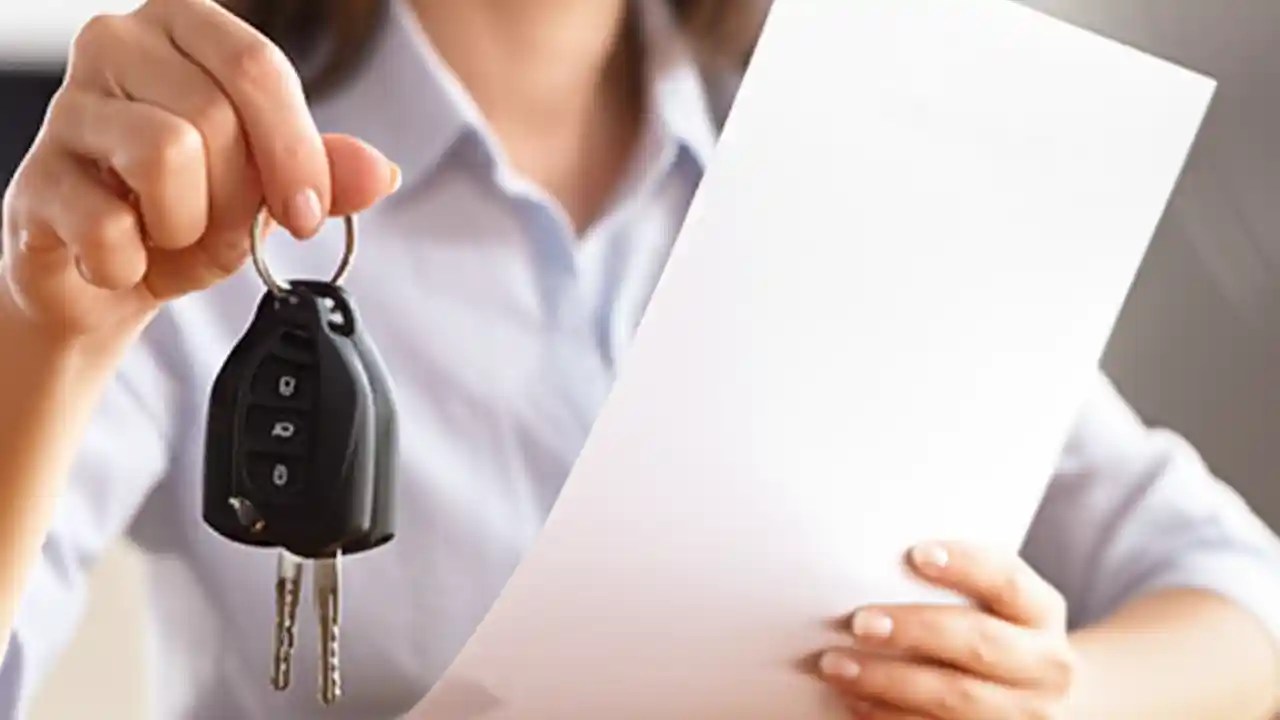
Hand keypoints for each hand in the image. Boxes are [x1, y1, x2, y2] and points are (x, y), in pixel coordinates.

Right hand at [1, 0, 398, 341]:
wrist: (102, 278)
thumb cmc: (186, 212)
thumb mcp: (268, 191)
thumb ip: (325, 175)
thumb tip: (378, 171)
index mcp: (184, 27)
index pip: (257, 65)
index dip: (293, 149)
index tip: (306, 214)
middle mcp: (116, 44)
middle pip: (216, 117)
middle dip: (235, 198)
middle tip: (216, 224)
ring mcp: (65, 107)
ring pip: (166, 154)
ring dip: (186, 226)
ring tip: (164, 231)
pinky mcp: (32, 178)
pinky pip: (110, 225)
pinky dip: (131, 263)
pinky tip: (118, 254)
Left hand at [819, 542, 1078, 718]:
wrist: (1036, 696)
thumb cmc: (992, 630)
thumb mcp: (993, 602)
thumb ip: (954, 583)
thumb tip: (871, 560)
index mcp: (1040, 612)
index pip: (1008, 581)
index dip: (966, 566)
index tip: (916, 553)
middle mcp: (1045, 664)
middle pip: (979, 643)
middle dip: (915, 630)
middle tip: (858, 622)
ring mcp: (1026, 713)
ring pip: (957, 700)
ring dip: (888, 683)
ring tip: (836, 665)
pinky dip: (891, 717)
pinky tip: (854, 702)